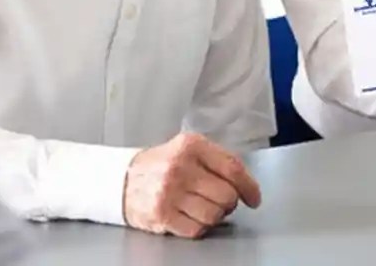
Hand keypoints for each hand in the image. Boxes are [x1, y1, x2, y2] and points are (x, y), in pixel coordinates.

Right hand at [122, 132, 261, 237]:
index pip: (233, 168)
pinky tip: (190, 216)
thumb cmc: (162, 165)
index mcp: (191, 146)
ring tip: (203, 207)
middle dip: (229, 203)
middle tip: (221, 201)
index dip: (249, 187)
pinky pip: (197, 229)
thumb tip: (246, 186)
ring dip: (215, 216)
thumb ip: (217, 160)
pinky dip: (199, 227)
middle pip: (227, 195)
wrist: (122, 179)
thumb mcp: (188, 149)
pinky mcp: (161, 215)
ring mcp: (169, 192)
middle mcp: (180, 168)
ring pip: (214, 215)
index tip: (254, 198)